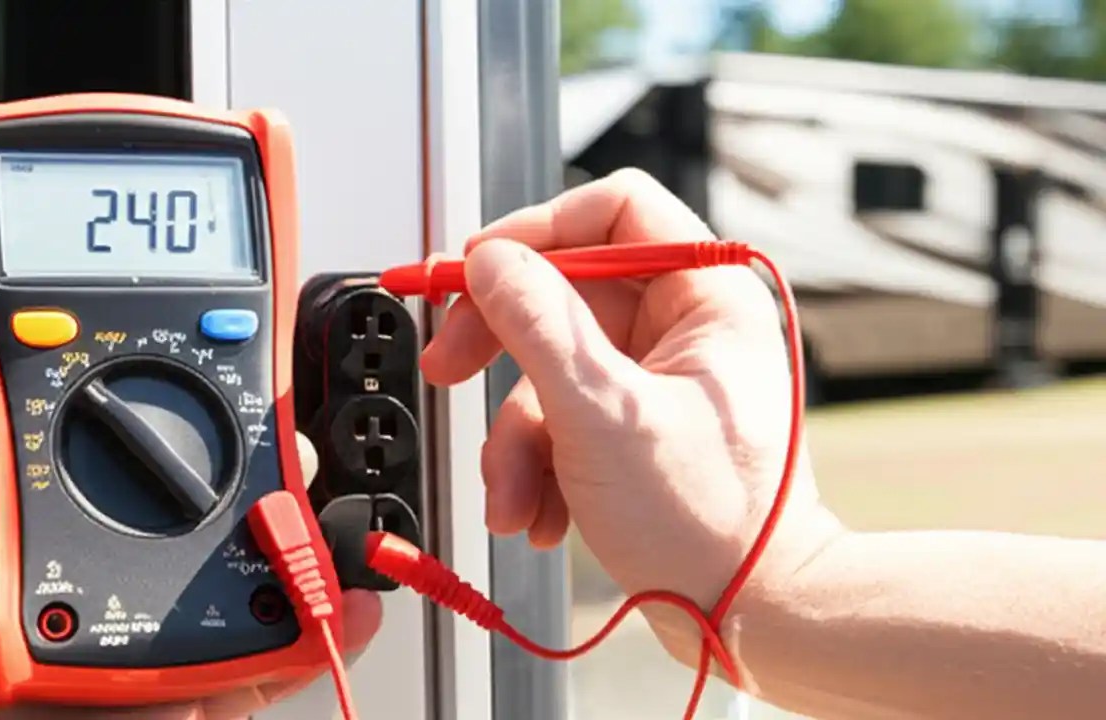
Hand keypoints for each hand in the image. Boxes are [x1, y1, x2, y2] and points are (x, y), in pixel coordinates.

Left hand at [0, 377, 380, 719]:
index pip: (76, 487)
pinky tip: (336, 609)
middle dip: (235, 489)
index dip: (129, 439)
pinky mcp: (179, 713)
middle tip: (280, 452)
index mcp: (2, 582)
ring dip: (284, 558)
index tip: (177, 395)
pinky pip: (252, 672)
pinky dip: (305, 639)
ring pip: (225, 598)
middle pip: (171, 536)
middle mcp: (77, 618)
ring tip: (322, 521)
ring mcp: (132, 670)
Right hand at [420, 169, 843, 663]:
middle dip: (500, 344)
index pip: (613, 212)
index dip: (537, 229)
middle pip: (564, 292)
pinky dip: (537, 465)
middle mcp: (684, 327)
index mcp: (705, 296)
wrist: (744, 618)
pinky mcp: (634, 427)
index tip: (478, 266)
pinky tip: (540, 511)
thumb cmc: (711, 524)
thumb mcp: (603, 413)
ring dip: (516, 438)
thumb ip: (538, 325)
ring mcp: (657, 379)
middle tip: (449, 365)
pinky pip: (563, 417)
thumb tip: (491, 263)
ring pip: (551, 369)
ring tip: (513, 495)